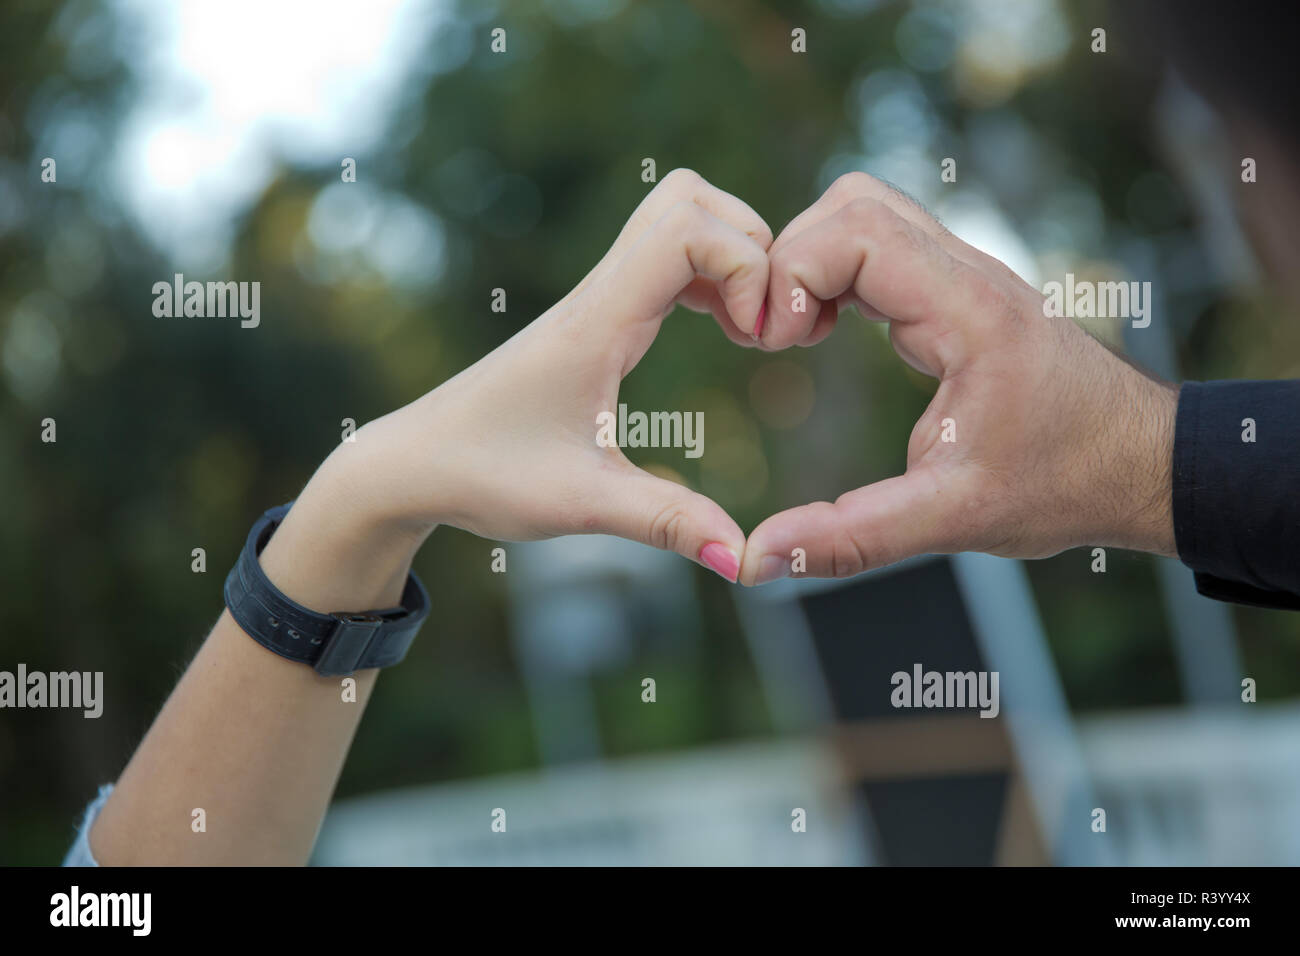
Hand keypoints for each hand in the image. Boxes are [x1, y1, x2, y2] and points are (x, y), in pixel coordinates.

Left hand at [328, 170, 771, 580]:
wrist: (412, 463)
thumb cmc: (484, 475)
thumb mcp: (581, 505)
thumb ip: (667, 522)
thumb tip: (742, 560)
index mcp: (594, 323)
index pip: (685, 229)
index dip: (744, 264)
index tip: (756, 337)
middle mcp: (596, 295)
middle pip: (689, 198)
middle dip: (751, 245)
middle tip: (764, 327)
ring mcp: (596, 299)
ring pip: (679, 216)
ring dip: (733, 257)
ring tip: (750, 331)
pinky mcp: (596, 316)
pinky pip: (666, 256)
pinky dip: (710, 275)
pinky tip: (722, 329)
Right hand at [739, 172, 1177, 585]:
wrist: (1141, 463)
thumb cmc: (1065, 484)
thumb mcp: (952, 520)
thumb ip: (852, 539)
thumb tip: (761, 557)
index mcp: (972, 312)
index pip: (858, 231)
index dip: (794, 273)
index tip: (777, 343)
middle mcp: (970, 275)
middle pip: (853, 204)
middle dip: (791, 260)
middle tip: (774, 337)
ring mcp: (966, 275)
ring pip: (866, 211)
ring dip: (813, 259)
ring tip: (796, 333)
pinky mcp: (959, 290)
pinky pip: (882, 243)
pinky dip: (836, 272)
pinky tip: (826, 331)